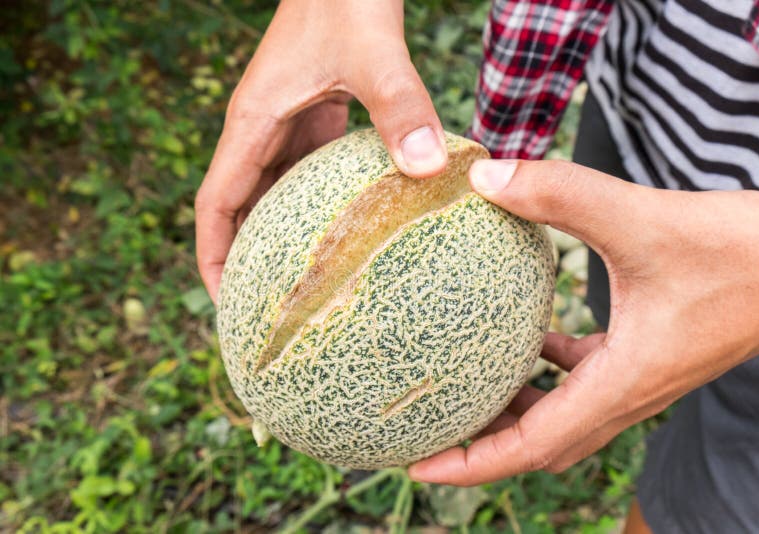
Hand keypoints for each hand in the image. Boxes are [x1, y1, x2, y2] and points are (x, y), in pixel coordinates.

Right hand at [195, 0, 446, 301]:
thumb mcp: (375, 54)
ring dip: (277, 239)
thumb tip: (429, 169)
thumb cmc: (347, 0)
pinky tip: (340, 237)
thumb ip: (400, 107)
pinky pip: (302, 175)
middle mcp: (261, 128)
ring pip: (270, 195)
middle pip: (238, 209)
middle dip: (244, 261)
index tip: (226, 304)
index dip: (213, 257)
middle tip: (268, 315)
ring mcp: (286, 122)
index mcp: (254, 121)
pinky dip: (311, 210)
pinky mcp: (313, 117)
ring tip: (300, 290)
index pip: (215, 204)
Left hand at [408, 159, 758, 484]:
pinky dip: (549, 370)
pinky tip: (533, 338)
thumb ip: (560, 195)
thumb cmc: (742, 251)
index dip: (471, 463)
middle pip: (541, 443)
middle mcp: (630, 392)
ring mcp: (642, 375)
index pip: (532, 447)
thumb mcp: (641, 218)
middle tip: (427, 430)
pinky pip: (586, 376)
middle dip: (482, 445)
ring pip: (564, 414)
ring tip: (465, 391)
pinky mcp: (651, 350)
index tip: (417, 466)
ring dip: (515, 411)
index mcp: (624, 384)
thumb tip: (484, 177)